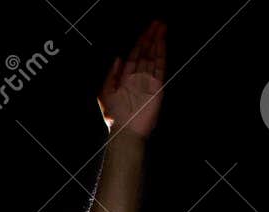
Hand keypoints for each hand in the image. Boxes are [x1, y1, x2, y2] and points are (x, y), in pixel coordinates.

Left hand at [99, 20, 165, 136]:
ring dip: (157, 41)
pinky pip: (160, 66)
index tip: (146, 29)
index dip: (140, 42)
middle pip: (146, 52)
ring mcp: (149, 80)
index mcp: (126, 77)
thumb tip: (117, 58)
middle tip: (157, 23)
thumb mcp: (106, 93)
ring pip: (154, 56)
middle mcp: (139, 77)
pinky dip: (161, 53)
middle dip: (151, 37)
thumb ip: (111, 75)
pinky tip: (162, 42)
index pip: (135, 55)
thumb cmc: (115, 116)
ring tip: (162, 27)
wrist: (126, 131)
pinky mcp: (157, 86)